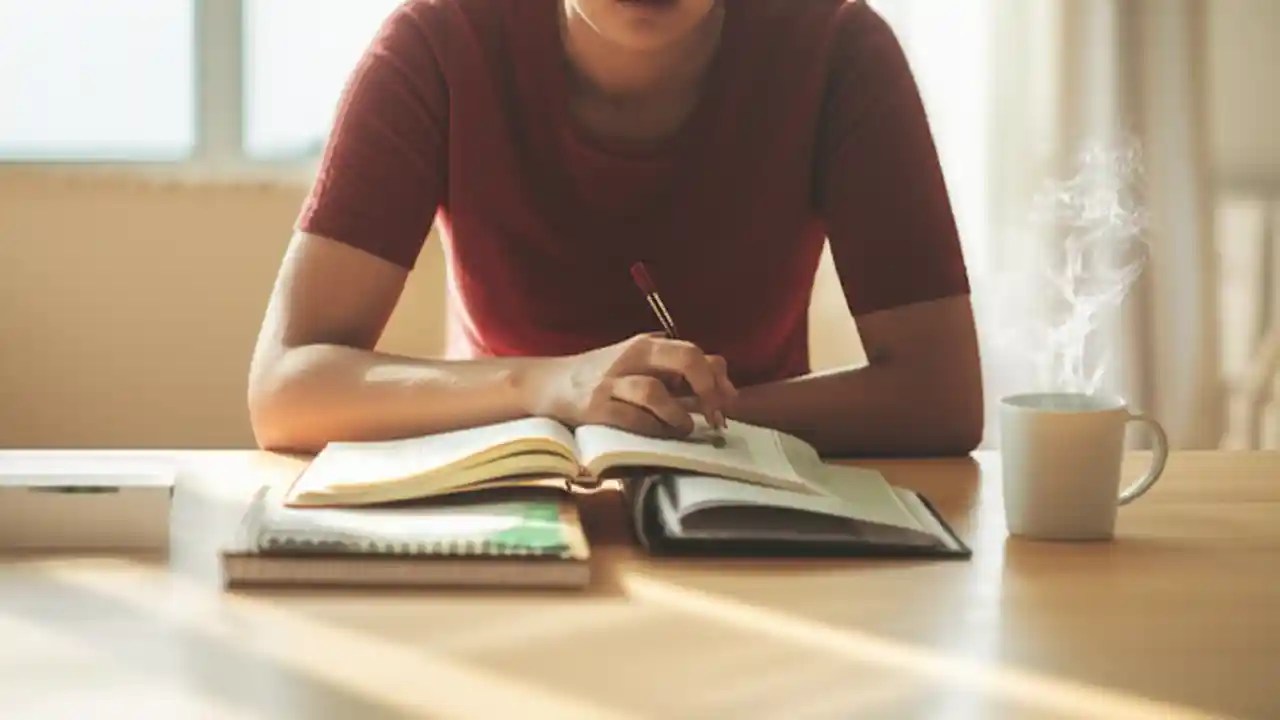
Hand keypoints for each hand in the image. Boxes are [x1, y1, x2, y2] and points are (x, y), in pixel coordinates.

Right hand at [524, 333, 736, 437]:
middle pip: (685, 359)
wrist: (546, 383)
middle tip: (715, 417)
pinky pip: (631, 419)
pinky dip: (653, 430)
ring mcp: (611, 382)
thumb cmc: (601, 377)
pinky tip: (660, 436)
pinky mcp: (594, 408)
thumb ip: (675, 372)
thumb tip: (721, 386)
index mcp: (647, 346)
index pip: (695, 352)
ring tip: (683, 429)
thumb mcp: (638, 365)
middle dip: (708, 389)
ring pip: (655, 391)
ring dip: (678, 415)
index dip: (718, 378)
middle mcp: (631, 357)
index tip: (727, 402)